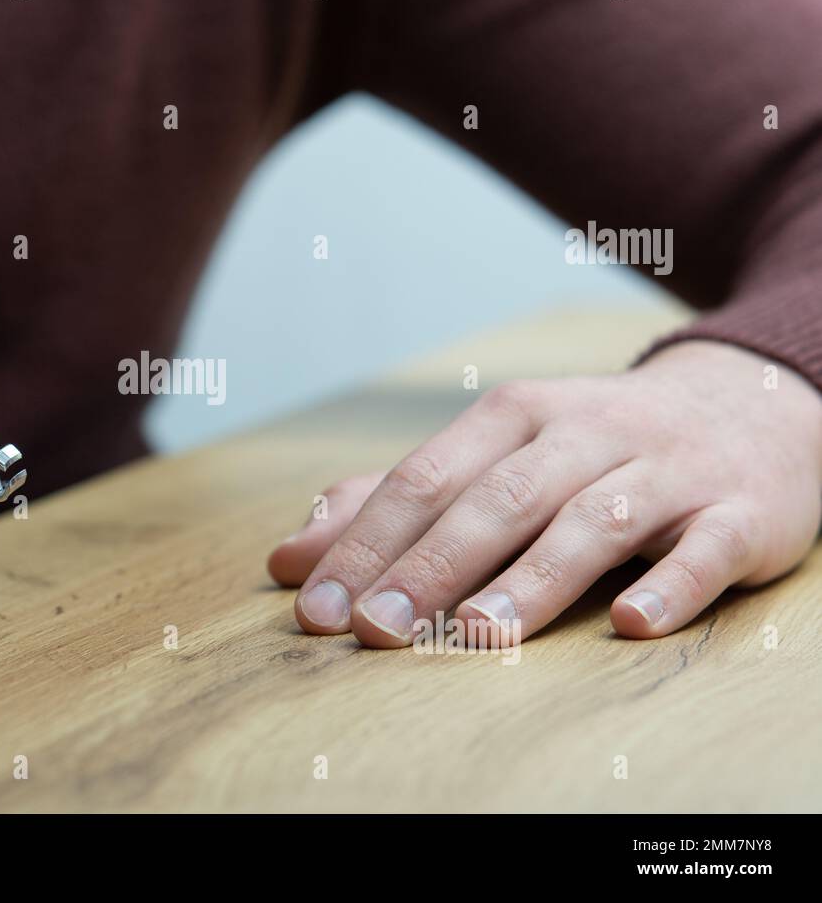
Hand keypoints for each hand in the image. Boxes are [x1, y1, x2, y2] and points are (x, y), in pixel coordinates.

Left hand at [268, 340, 821, 645]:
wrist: (748, 405)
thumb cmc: (587, 446)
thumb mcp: (492, 454)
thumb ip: (393, 503)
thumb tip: (289, 557)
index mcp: (512, 418)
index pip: (425, 480)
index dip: (366, 543)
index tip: (316, 606)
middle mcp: (582, 434)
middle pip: (496, 501)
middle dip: (430, 566)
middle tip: (375, 630)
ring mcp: (663, 471)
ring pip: (591, 523)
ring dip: (534, 579)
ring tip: (480, 634)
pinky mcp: (736, 512)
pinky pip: (703, 549)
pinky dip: (672, 584)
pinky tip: (632, 624)